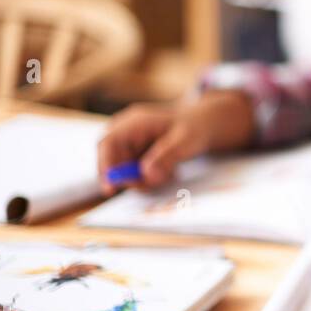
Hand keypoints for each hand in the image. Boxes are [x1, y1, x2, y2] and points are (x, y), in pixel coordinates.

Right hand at [96, 90, 255, 193]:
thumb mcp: (186, 142)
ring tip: (171, 173)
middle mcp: (125, 130)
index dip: (106, 166)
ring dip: (143, 178)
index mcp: (134, 122)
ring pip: (123, 169)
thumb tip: (147, 175)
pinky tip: (169, 171)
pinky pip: (133, 171)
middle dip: (130, 177)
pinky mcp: (135, 152)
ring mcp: (129, 142)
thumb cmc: (195, 128)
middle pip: (112, 160)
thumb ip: (167, 157)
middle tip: (154, 184)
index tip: (111, 188)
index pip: (107, 144)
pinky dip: (149, 176)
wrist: (204, 123)